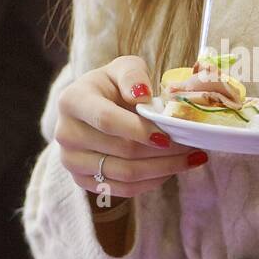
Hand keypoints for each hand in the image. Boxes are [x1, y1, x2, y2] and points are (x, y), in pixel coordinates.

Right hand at [54, 55, 207, 197]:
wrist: (91, 108)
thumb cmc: (111, 86)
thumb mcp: (123, 69)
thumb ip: (133, 75)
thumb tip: (142, 96)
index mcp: (72, 101)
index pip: (107, 120)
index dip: (139, 130)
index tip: (167, 135)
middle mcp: (65, 134)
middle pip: (121, 150)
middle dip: (162, 151)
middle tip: (192, 145)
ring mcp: (71, 161)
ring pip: (124, 174)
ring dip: (163, 169)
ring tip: (190, 159)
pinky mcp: (81, 180)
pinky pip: (122, 189)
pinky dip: (151, 182)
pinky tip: (171, 170)